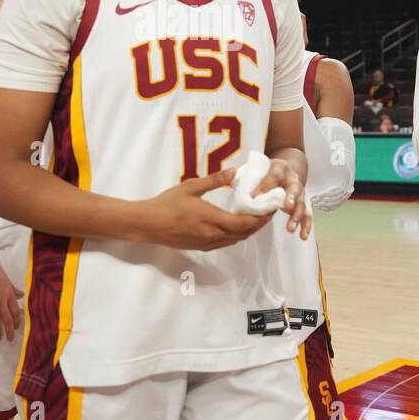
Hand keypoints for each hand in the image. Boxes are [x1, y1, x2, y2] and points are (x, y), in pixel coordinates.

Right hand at [0, 245, 21, 341]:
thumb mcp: (6, 279)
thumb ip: (13, 289)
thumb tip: (21, 295)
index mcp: (9, 295)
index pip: (15, 312)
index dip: (17, 321)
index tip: (17, 328)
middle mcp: (1, 302)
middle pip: (7, 320)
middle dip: (10, 331)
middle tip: (10, 339)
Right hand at [140, 168, 271, 249]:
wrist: (148, 224)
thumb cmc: (167, 203)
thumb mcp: (191, 187)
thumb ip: (214, 180)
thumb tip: (235, 172)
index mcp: (211, 218)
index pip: (244, 223)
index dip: (261, 218)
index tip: (270, 208)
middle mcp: (212, 234)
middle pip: (244, 233)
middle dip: (259, 223)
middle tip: (267, 211)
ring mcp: (207, 243)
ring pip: (236, 239)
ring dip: (248, 230)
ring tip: (256, 217)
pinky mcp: (201, 247)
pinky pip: (225, 243)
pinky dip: (236, 235)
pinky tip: (236, 225)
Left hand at [253, 157, 311, 239]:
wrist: (286, 171)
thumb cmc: (269, 172)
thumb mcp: (261, 170)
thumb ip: (253, 180)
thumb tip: (245, 193)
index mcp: (281, 169)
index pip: (274, 176)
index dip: (266, 186)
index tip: (256, 196)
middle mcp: (293, 180)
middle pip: (294, 189)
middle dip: (291, 199)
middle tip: (287, 207)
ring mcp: (300, 193)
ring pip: (301, 204)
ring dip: (296, 217)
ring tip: (290, 228)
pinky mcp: (302, 204)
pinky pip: (307, 215)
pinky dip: (306, 226)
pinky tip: (303, 236)